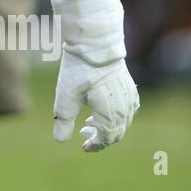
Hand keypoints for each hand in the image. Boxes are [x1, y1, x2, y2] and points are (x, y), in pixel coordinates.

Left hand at [48, 0, 139, 151]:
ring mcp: (130, 98)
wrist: (96, 44)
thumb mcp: (66, 95)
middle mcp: (124, 108)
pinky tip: (102, 109)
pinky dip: (116, 115)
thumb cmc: (79, 69)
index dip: (95, 145)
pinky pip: (128, 110)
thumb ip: (63, 119)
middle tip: (83, 133)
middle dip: (101, 137)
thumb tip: (60, 141)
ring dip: (108, 127)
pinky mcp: (130, 88)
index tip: (83, 146)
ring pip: (123, 122)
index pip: (107, 138)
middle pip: (116, 133)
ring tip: (88, 120)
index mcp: (110, 113)